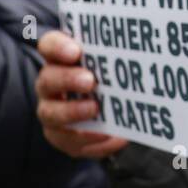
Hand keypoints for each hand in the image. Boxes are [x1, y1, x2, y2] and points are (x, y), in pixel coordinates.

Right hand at [35, 30, 127, 158]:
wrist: (106, 114)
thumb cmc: (108, 80)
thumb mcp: (110, 66)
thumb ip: (113, 56)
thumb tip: (139, 46)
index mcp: (59, 60)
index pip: (49, 46)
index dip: (58, 47)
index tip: (76, 51)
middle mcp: (49, 85)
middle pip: (48, 80)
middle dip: (67, 80)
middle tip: (89, 81)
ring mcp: (51, 112)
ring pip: (51, 113)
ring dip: (73, 112)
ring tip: (95, 109)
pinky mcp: (61, 137)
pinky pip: (70, 141)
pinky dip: (90, 139)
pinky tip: (109, 136)